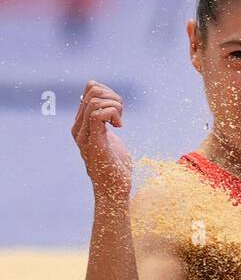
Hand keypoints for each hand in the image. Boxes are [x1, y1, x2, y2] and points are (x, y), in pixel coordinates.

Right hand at [72, 80, 132, 199]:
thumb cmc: (114, 165)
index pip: (89, 91)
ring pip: (95, 102)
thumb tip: (104, 102)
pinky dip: (113, 114)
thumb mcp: (110, 136)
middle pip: (92, 92)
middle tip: (122, 115)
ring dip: (116, 106)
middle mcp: (79, 128)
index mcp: (82, 124)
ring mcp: (84, 135)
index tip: (119, 108)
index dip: (108, 91)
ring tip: (120, 121)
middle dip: (114, 97)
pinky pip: (98, 115)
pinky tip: (119, 126)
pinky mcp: (94, 142)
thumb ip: (104, 120)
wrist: (113, 189)